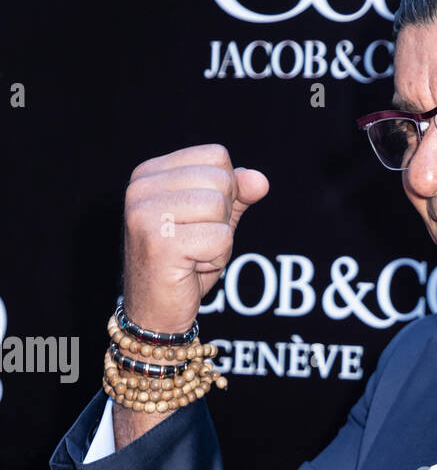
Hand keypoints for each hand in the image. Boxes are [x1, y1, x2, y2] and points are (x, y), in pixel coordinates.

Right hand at [122, 144, 268, 332]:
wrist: (156, 313)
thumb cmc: (183, 266)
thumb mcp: (213, 222)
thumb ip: (236, 195)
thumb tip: (261, 180)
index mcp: (149, 173)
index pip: (216, 156)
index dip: (226, 191)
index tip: (200, 220)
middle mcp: (141, 187)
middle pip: (221, 179)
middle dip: (223, 217)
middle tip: (197, 243)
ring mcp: (146, 213)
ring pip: (220, 207)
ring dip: (220, 240)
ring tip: (194, 255)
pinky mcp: (160, 242)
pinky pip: (221, 238)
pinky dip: (217, 259)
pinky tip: (191, 269)